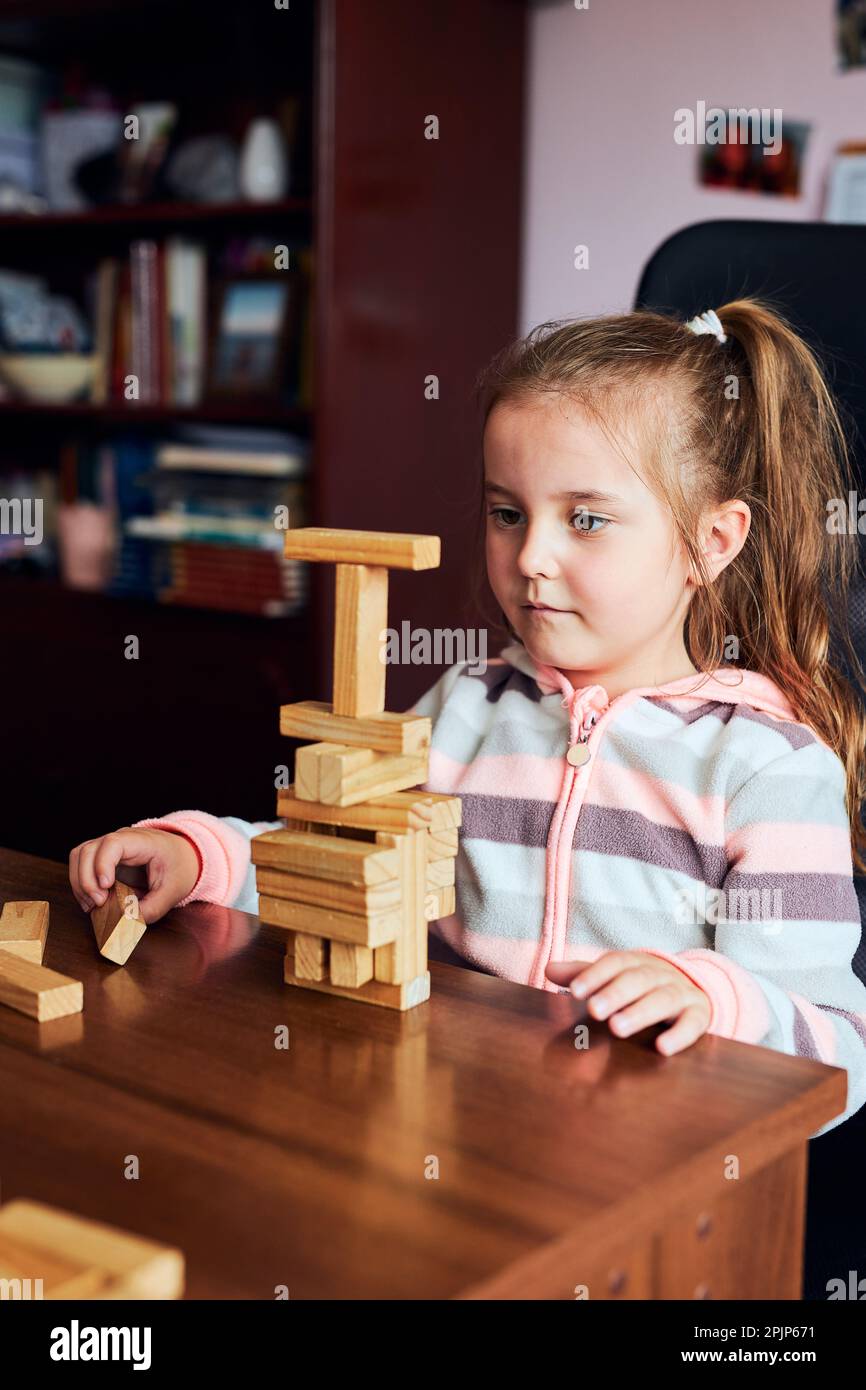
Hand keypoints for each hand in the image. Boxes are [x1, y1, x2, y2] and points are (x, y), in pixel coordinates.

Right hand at [69, 828, 200, 924]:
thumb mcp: (172, 891)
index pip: (112, 844)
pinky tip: (92, 901)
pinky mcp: (103, 857)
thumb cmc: (178, 868)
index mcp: (142, 842)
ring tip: (93, 905)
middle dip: (87, 879)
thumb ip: (151, 908)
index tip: (106, 886)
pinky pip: (82, 864)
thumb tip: (126, 922)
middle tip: (99, 903)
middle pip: (88, 850)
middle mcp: (120, 839)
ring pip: (79, 856)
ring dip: (80, 882)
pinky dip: (81, 883)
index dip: (103, 864)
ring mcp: (109, 847)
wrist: (183, 856)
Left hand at [545, 950, 711, 1054]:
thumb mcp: (617, 977)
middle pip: (638, 979)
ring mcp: (682, 994)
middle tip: (593, 1010)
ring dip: (640, 1012)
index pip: (616, 963)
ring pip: (663, 999)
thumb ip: (584, 975)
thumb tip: (549, 970)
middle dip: (615, 993)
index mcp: (637, 963)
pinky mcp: (699, 1015)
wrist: (695, 989)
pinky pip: (693, 1023)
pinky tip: (662, 1048)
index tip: (575, 991)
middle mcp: (660, 975)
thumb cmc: (644, 986)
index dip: (596, 975)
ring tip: (617, 1028)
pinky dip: (679, 1035)